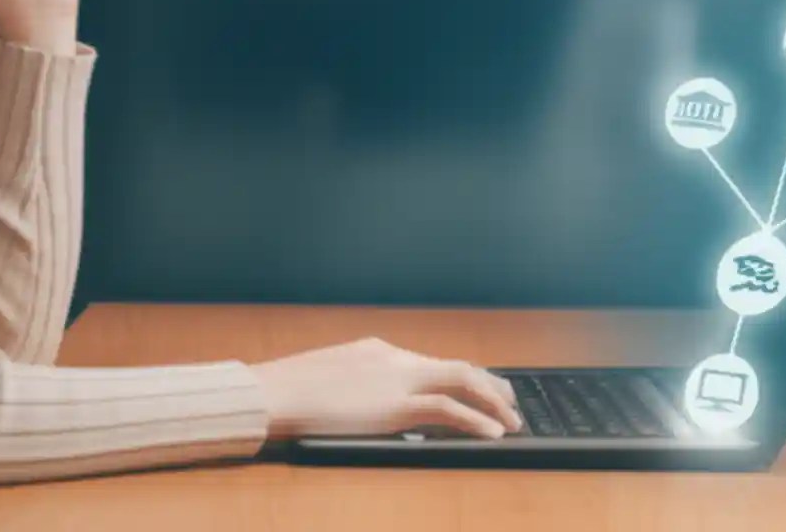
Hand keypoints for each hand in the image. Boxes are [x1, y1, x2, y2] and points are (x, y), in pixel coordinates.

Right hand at [250, 337, 522, 439]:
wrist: (273, 392)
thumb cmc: (289, 393)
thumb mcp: (329, 382)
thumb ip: (357, 388)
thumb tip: (369, 405)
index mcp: (378, 351)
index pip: (431, 362)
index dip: (460, 377)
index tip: (478, 390)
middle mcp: (394, 358)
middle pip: (457, 366)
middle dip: (489, 384)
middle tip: (508, 403)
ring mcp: (398, 378)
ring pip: (463, 381)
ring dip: (493, 402)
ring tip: (512, 421)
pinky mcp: (396, 404)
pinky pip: (449, 409)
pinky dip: (477, 420)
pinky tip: (493, 433)